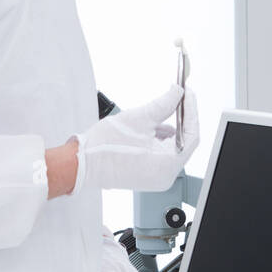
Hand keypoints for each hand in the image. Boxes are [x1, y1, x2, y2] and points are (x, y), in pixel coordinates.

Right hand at [74, 85, 197, 193]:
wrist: (81, 164)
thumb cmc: (104, 148)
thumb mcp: (139, 119)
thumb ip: (164, 104)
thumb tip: (178, 93)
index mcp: (167, 165)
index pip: (191, 135)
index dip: (191, 111)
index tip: (187, 94)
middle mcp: (165, 176)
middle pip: (182, 142)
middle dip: (177, 119)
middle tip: (174, 98)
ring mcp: (156, 178)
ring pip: (171, 147)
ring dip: (165, 129)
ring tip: (150, 118)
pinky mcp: (147, 176)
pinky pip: (160, 155)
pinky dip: (156, 140)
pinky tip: (145, 130)